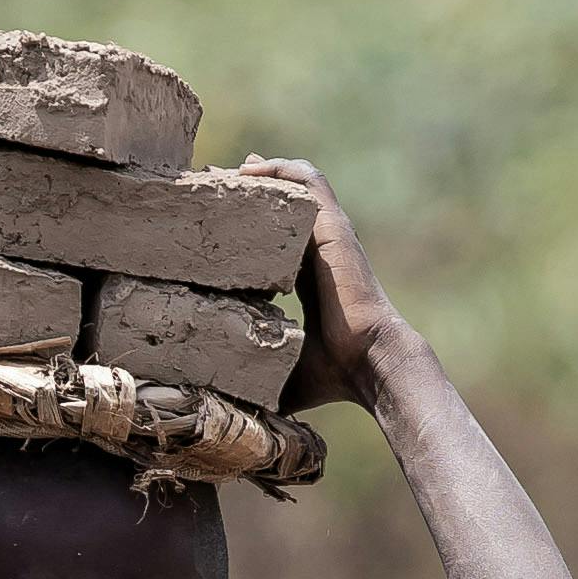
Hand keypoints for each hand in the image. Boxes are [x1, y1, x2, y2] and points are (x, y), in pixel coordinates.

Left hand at [232, 162, 388, 409]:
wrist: (369, 364)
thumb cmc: (331, 376)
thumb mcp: (282, 373)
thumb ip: (257, 380)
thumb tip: (224, 412)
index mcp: (308, 280)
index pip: (274, 240)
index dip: (246, 225)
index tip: (213, 215)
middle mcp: (319, 253)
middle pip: (280, 206)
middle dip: (245, 191)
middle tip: (208, 181)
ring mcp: (328, 237)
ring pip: (295, 186)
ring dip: (261, 171)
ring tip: (226, 169)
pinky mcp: (334, 227)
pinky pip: (310, 181)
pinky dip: (281, 167)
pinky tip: (249, 166)